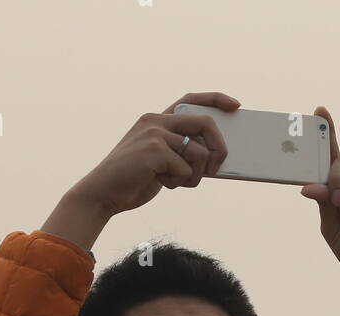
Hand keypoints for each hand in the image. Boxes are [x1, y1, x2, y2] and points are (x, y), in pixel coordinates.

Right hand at [73, 91, 236, 216]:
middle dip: (219, 148)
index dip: (216, 99)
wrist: (103, 192)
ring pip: (199, 152)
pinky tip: (161, 182)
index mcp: (157, 119)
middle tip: (216, 168)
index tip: (236, 105)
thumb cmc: (135, 180)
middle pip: (206, 123)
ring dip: (195, 175)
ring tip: (176, 181)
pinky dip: (180, 182)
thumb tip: (214, 158)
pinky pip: (187, 168)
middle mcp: (156, 120)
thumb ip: (181, 152)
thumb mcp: (162, 161)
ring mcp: (154, 133)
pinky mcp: (154, 150)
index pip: (190, 100)